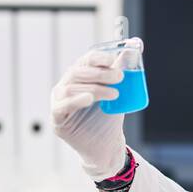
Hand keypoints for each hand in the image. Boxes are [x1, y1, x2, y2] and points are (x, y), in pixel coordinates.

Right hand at [50, 49, 128, 179]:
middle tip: (120, 77)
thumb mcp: (117, 91)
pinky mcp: (57, 119)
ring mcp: (59, 102)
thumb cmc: (109, 117)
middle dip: (100, 73)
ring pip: (70, 89)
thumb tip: (135, 46)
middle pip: (77, 73)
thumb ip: (121, 70)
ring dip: (94, 88)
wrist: (107, 145)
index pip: (85, 61)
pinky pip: (61, 107)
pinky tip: (89, 99)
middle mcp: (65, 87)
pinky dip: (75, 101)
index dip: (98, 58)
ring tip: (114, 94)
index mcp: (79, 77)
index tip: (114, 61)